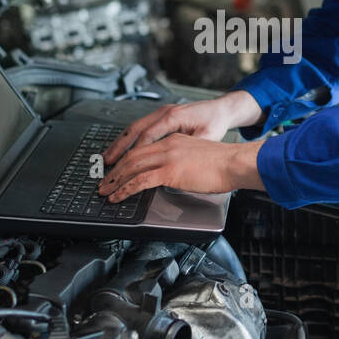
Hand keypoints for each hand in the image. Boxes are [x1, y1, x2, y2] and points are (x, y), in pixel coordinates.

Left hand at [99, 134, 265, 200]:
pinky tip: (118, 197)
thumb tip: (174, 177)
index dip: (126, 159)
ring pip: (131, 166)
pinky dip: (125, 189)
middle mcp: (167, 145)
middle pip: (132, 156)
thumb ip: (182, 163)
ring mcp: (167, 157)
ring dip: (115, 181)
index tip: (116, 170)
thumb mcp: (198, 159)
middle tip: (104, 182)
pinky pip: (140, 180)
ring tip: (105, 191)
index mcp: (174, 141)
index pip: (143, 148)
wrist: (234, 163)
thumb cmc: (224, 165)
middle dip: (114, 171)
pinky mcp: (169, 171)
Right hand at [101, 91, 263, 167]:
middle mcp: (164, 112)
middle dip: (119, 147)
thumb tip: (177, 163)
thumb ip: (191, 148)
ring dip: (119, 143)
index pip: (148, 135)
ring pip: (133, 128)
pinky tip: (121, 150)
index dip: (135, 152)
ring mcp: (160, 113)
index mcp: (174, 117)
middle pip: (134, 130)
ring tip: (108, 159)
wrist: (221, 109)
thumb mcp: (207, 137)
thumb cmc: (215, 122)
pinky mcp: (160, 116)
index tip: (125, 167)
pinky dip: (128, 139)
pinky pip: (139, 128)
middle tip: (107, 163)